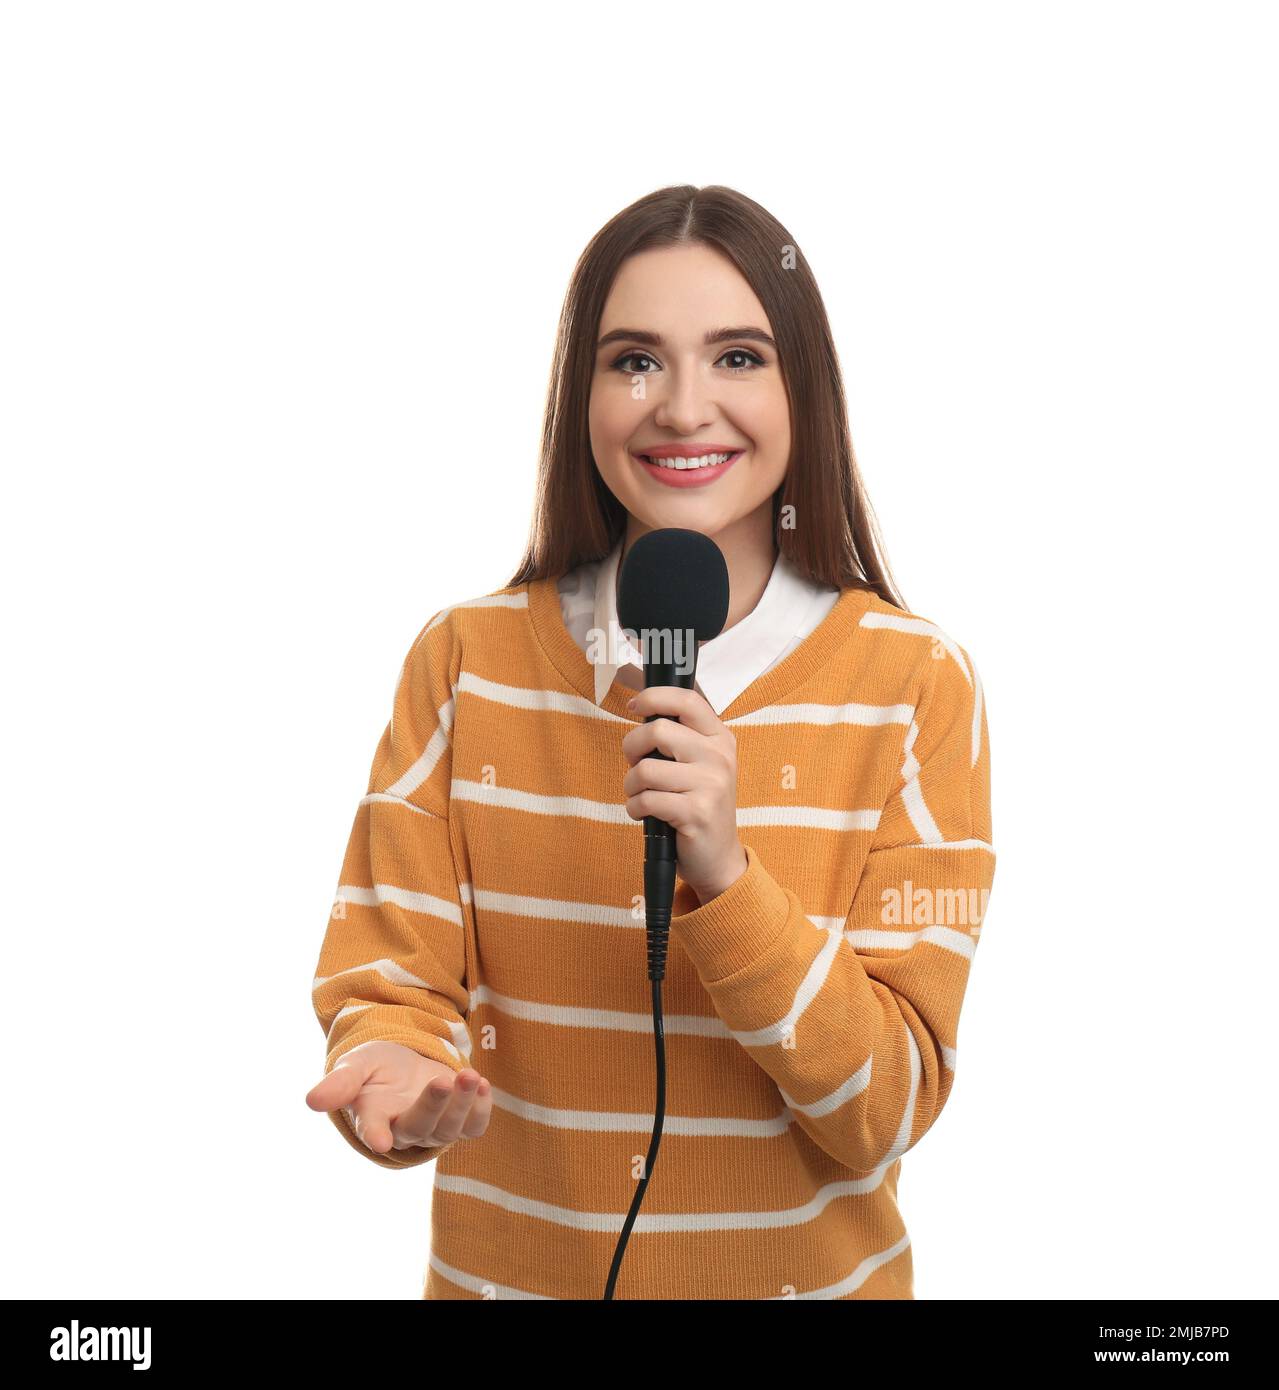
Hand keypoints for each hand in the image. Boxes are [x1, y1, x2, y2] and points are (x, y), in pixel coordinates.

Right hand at [306, 1040, 491, 1155]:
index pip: (374, 1131)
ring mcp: (435, 1127)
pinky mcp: (459, 1120)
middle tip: (440, 1080)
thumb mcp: (357, 1065)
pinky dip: (481, 1109)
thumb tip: (312, 1101)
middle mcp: (404, 1129)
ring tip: (469, 1075)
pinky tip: (482, 1085)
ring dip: (461, 1103)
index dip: (376, 1135)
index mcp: (374, 1118)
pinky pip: (474, 1125)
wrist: (406, 1066)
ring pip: (450, 1128)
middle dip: (433, 1106)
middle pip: (420, 1127)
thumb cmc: (376, 1068)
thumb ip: (340, 1082)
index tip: (380, 1140)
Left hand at [621, 685, 748, 903]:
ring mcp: (711, 785)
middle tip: (635, 766)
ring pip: (645, 769)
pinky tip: (645, 814)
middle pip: (656, 731)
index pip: (687, 700)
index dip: (654, 697)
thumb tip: (640, 710)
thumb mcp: (699, 765)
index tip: (635, 705)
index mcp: (720, 739)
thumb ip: (678, 738)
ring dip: (631, 786)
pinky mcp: (696, 813)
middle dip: (632, 748)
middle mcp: (719, 757)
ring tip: (641, 796)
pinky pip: (646, 800)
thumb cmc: (698, 806)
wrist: (718, 858)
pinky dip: (635, 808)